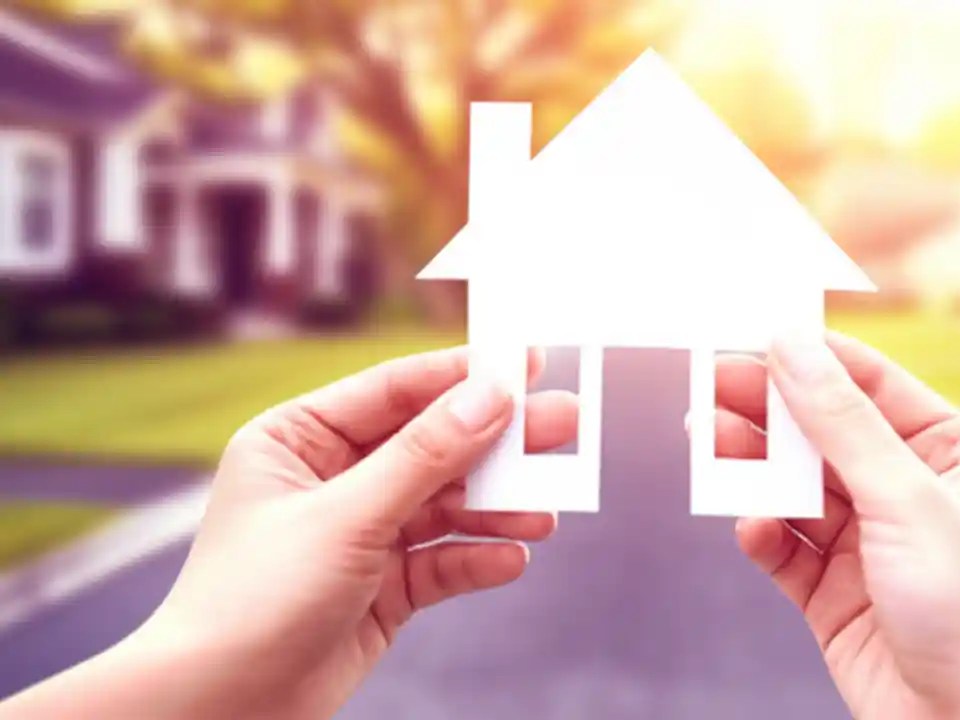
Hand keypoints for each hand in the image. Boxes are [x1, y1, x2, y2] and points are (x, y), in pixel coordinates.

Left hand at [3, 347, 576, 719]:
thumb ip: (425, 456)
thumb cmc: (253, 602)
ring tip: (546, 509)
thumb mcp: (346, 517)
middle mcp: (331, 480)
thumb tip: (491, 396)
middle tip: (561, 426)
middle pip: (430, 446)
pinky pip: (441, 562)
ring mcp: (359, 534)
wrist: (220, 710)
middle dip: (495, 442)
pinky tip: (512, 558)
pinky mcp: (381, 588)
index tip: (526, 363)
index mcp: (299, 439)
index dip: (462, 375)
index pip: (394, 391)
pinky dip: (477, 559)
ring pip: (444, 505)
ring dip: (495, 506)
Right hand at [714, 332, 959, 719]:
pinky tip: (751, 528)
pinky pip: (786, 550)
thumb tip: (791, 346)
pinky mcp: (834, 595)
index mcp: (949, 452)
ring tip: (708, 444)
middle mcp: (907, 491)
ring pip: (795, 488)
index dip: (807, 358)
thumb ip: (842, 423)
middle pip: (821, 433)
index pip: (868, 384)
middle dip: (766, 411)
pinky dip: (764, 535)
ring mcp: (869, 544)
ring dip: (752, 469)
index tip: (745, 337)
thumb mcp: (910, 501)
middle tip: (705, 387)